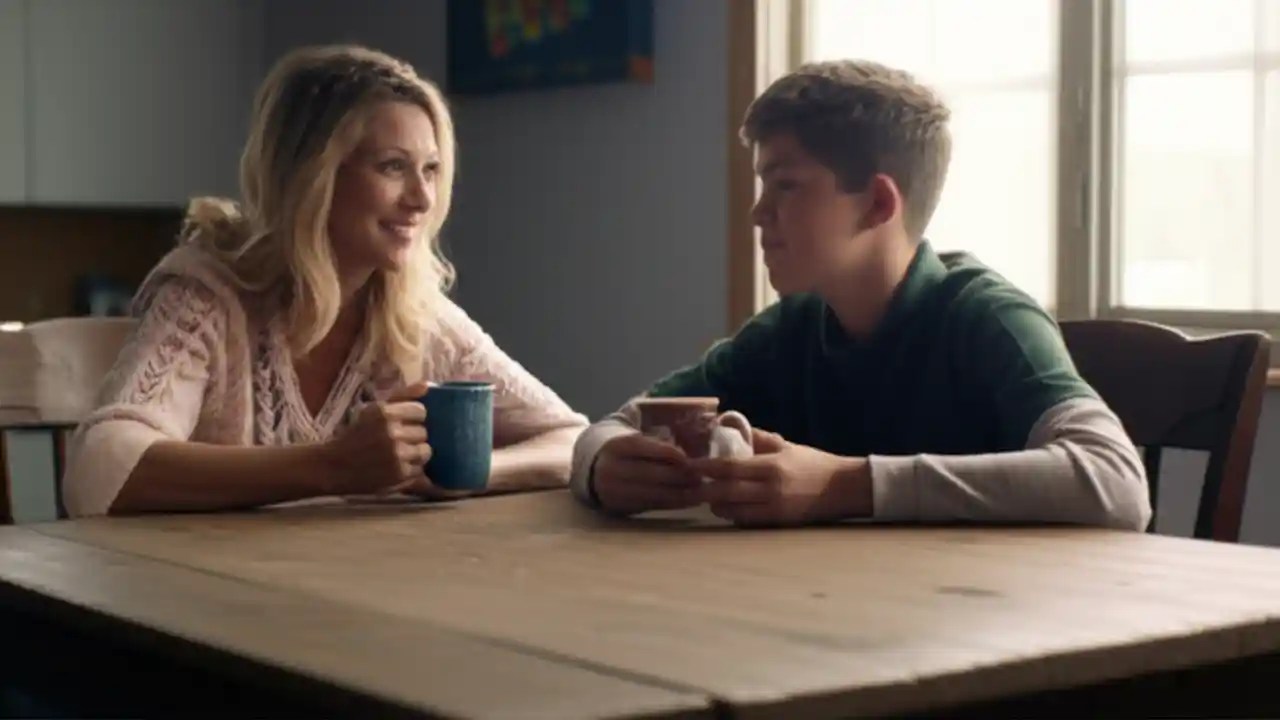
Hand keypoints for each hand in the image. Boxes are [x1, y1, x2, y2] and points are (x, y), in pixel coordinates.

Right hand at [324, 381, 432, 495]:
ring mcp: (397, 454)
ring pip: (425, 451)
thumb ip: (402, 396)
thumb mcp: (373, 410)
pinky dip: (411, 469)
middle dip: (414, 436)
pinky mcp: (399, 474)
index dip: (414, 418)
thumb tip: (427, 385)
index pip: (420, 411)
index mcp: (384, 413)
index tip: (404, 423)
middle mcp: (391, 432)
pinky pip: (419, 468)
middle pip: (423, 432)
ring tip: (400, 455)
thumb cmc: (355, 435)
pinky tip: (396, 467)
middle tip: (399, 441)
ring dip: (416, 453)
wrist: (334, 466)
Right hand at [591, 433, 703, 514]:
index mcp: (618, 446)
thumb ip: (656, 443)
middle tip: (700, 477)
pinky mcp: (620, 508)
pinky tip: (687, 500)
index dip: (672, 454)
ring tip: (699, 491)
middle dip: (680, 477)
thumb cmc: (623, 451)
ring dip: (680, 494)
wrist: (593, 470)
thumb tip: (685, 455)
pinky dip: (671, 504)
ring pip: (654, 494)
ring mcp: (615, 491)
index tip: (689, 459)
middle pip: (653, 474)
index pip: (648, 449)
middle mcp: (614, 469)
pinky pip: (651, 506)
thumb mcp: (633, 439)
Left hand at [689, 429, 871, 526]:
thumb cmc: (814, 464)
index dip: (707, 467)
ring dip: (716, 505)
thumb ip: (760, 439)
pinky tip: (727, 509)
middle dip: (703, 491)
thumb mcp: (787, 446)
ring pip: (734, 511)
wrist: (844, 488)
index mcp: (772, 466)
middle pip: (726, 492)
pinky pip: (748, 521)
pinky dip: (733, 515)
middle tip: (686, 487)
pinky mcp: (779, 523)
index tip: (690, 465)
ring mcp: (774, 509)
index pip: (730, 467)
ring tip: (706, 497)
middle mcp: (771, 489)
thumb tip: (734, 428)